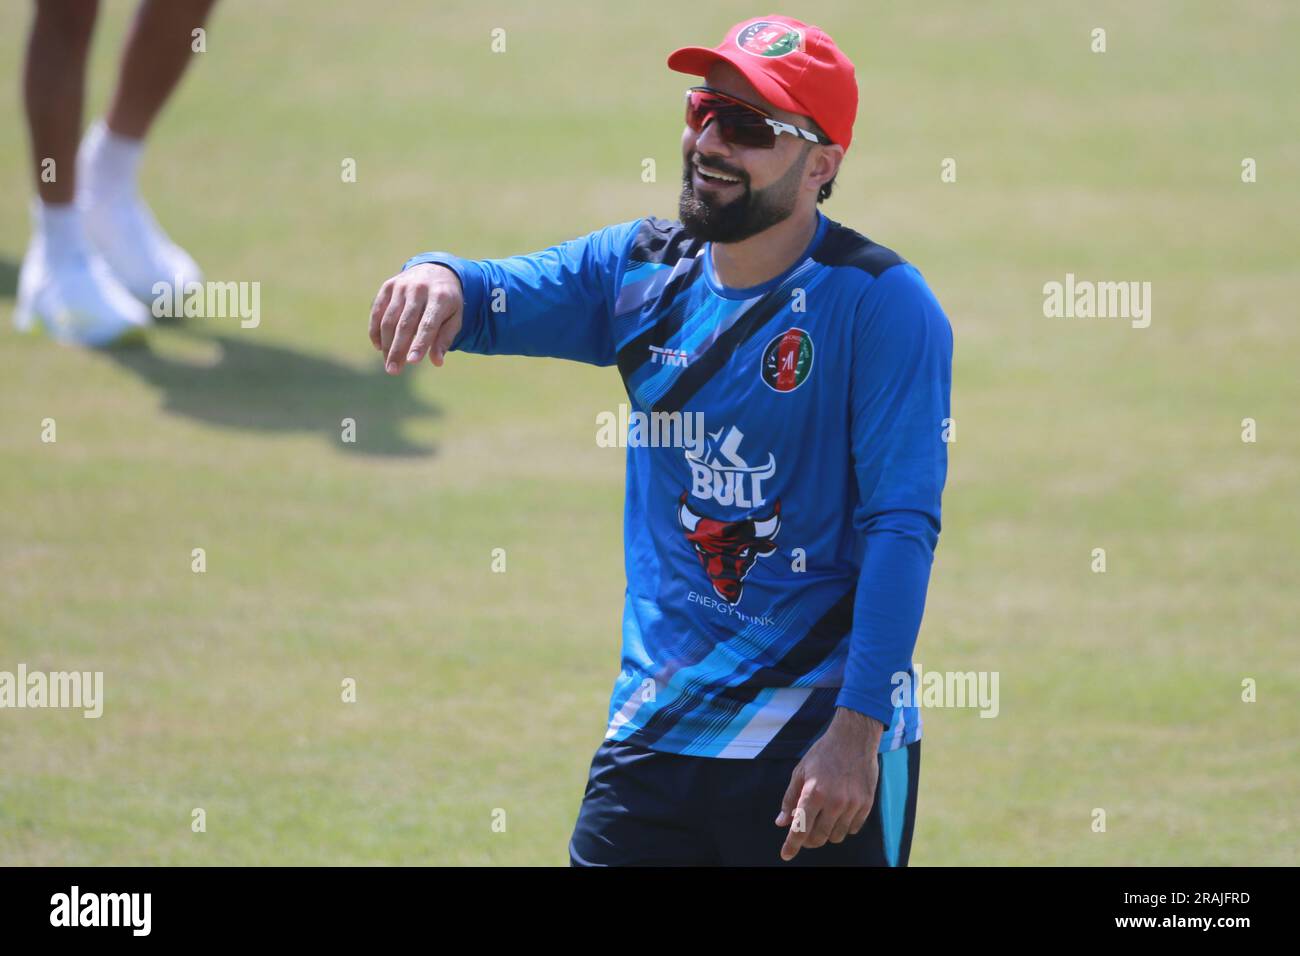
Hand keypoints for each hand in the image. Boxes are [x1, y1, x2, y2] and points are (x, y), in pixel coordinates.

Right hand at [369, 263, 463, 373]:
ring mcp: (402, 286)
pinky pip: (378, 311)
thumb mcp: (455, 318)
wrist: (436, 270)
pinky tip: (379, 346)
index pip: (427, 325)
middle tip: (393, 371)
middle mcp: (419, 289)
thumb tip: (437, 362)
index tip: (412, 362)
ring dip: (386, 344)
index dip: (419, 344)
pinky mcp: (388, 286)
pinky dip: (376, 330)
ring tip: (388, 364)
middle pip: (405, 324)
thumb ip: (445, 339)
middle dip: (398, 350)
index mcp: (440, 297)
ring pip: (389, 319)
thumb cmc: (448, 302)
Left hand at [775, 709, 881, 860]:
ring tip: (823, 817)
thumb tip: (781, 823)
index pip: (800, 829)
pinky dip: (843, 827)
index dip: (791, 845)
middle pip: (818, 838)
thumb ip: (790, 798)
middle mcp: (834, 802)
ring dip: (826, 833)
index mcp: (814, 793)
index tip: (786, 855)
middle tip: (805, 832)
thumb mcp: (800, 771)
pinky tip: (839, 813)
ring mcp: (852, 804)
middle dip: (808, 840)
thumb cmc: (823, 753)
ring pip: (836, 836)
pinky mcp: (866, 804)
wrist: (854, 738)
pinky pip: (852, 829)